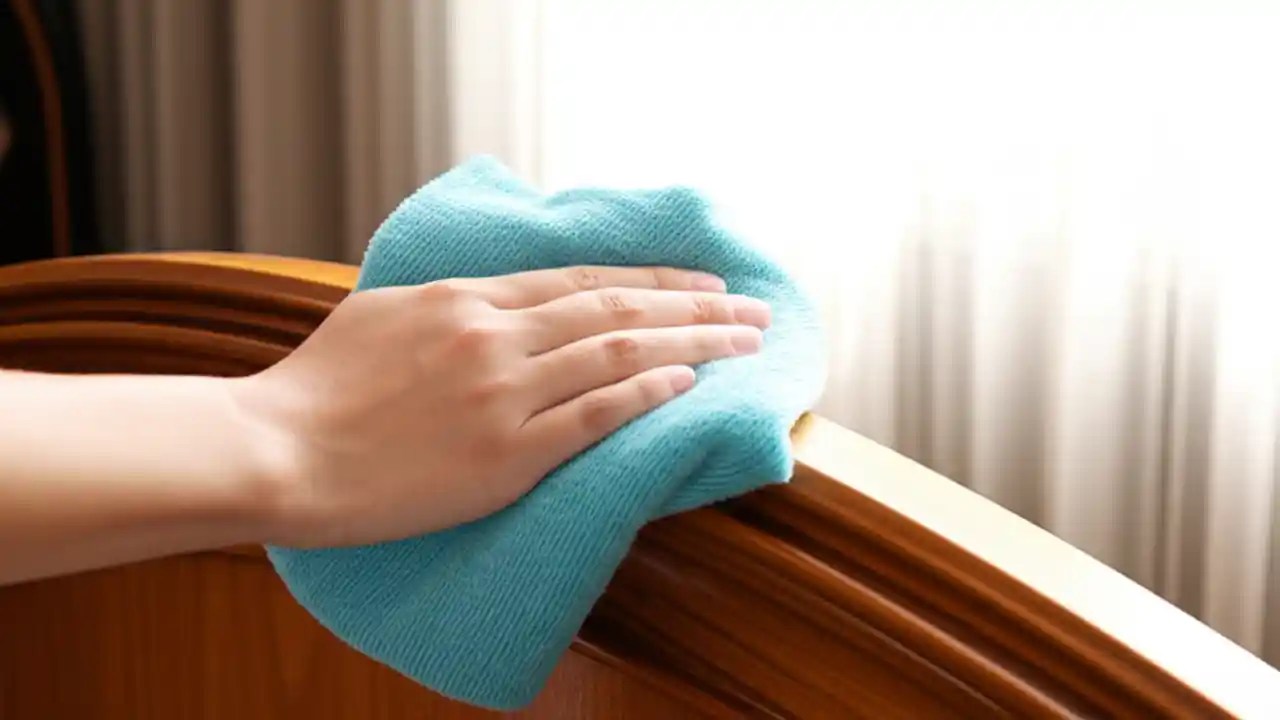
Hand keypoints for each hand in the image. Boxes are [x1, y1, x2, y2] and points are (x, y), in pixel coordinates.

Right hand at [231, 266, 770, 547]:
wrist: (280, 451)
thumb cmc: (318, 385)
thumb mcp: (383, 313)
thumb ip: (449, 304)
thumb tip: (492, 300)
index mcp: (468, 298)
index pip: (583, 279)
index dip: (651, 276)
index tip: (700, 279)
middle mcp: (497, 334)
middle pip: (619, 308)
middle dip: (695, 304)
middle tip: (751, 307)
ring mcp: (505, 394)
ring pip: (621, 354)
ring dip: (693, 345)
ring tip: (743, 343)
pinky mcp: (506, 454)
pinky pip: (595, 416)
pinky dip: (647, 395)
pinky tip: (687, 386)